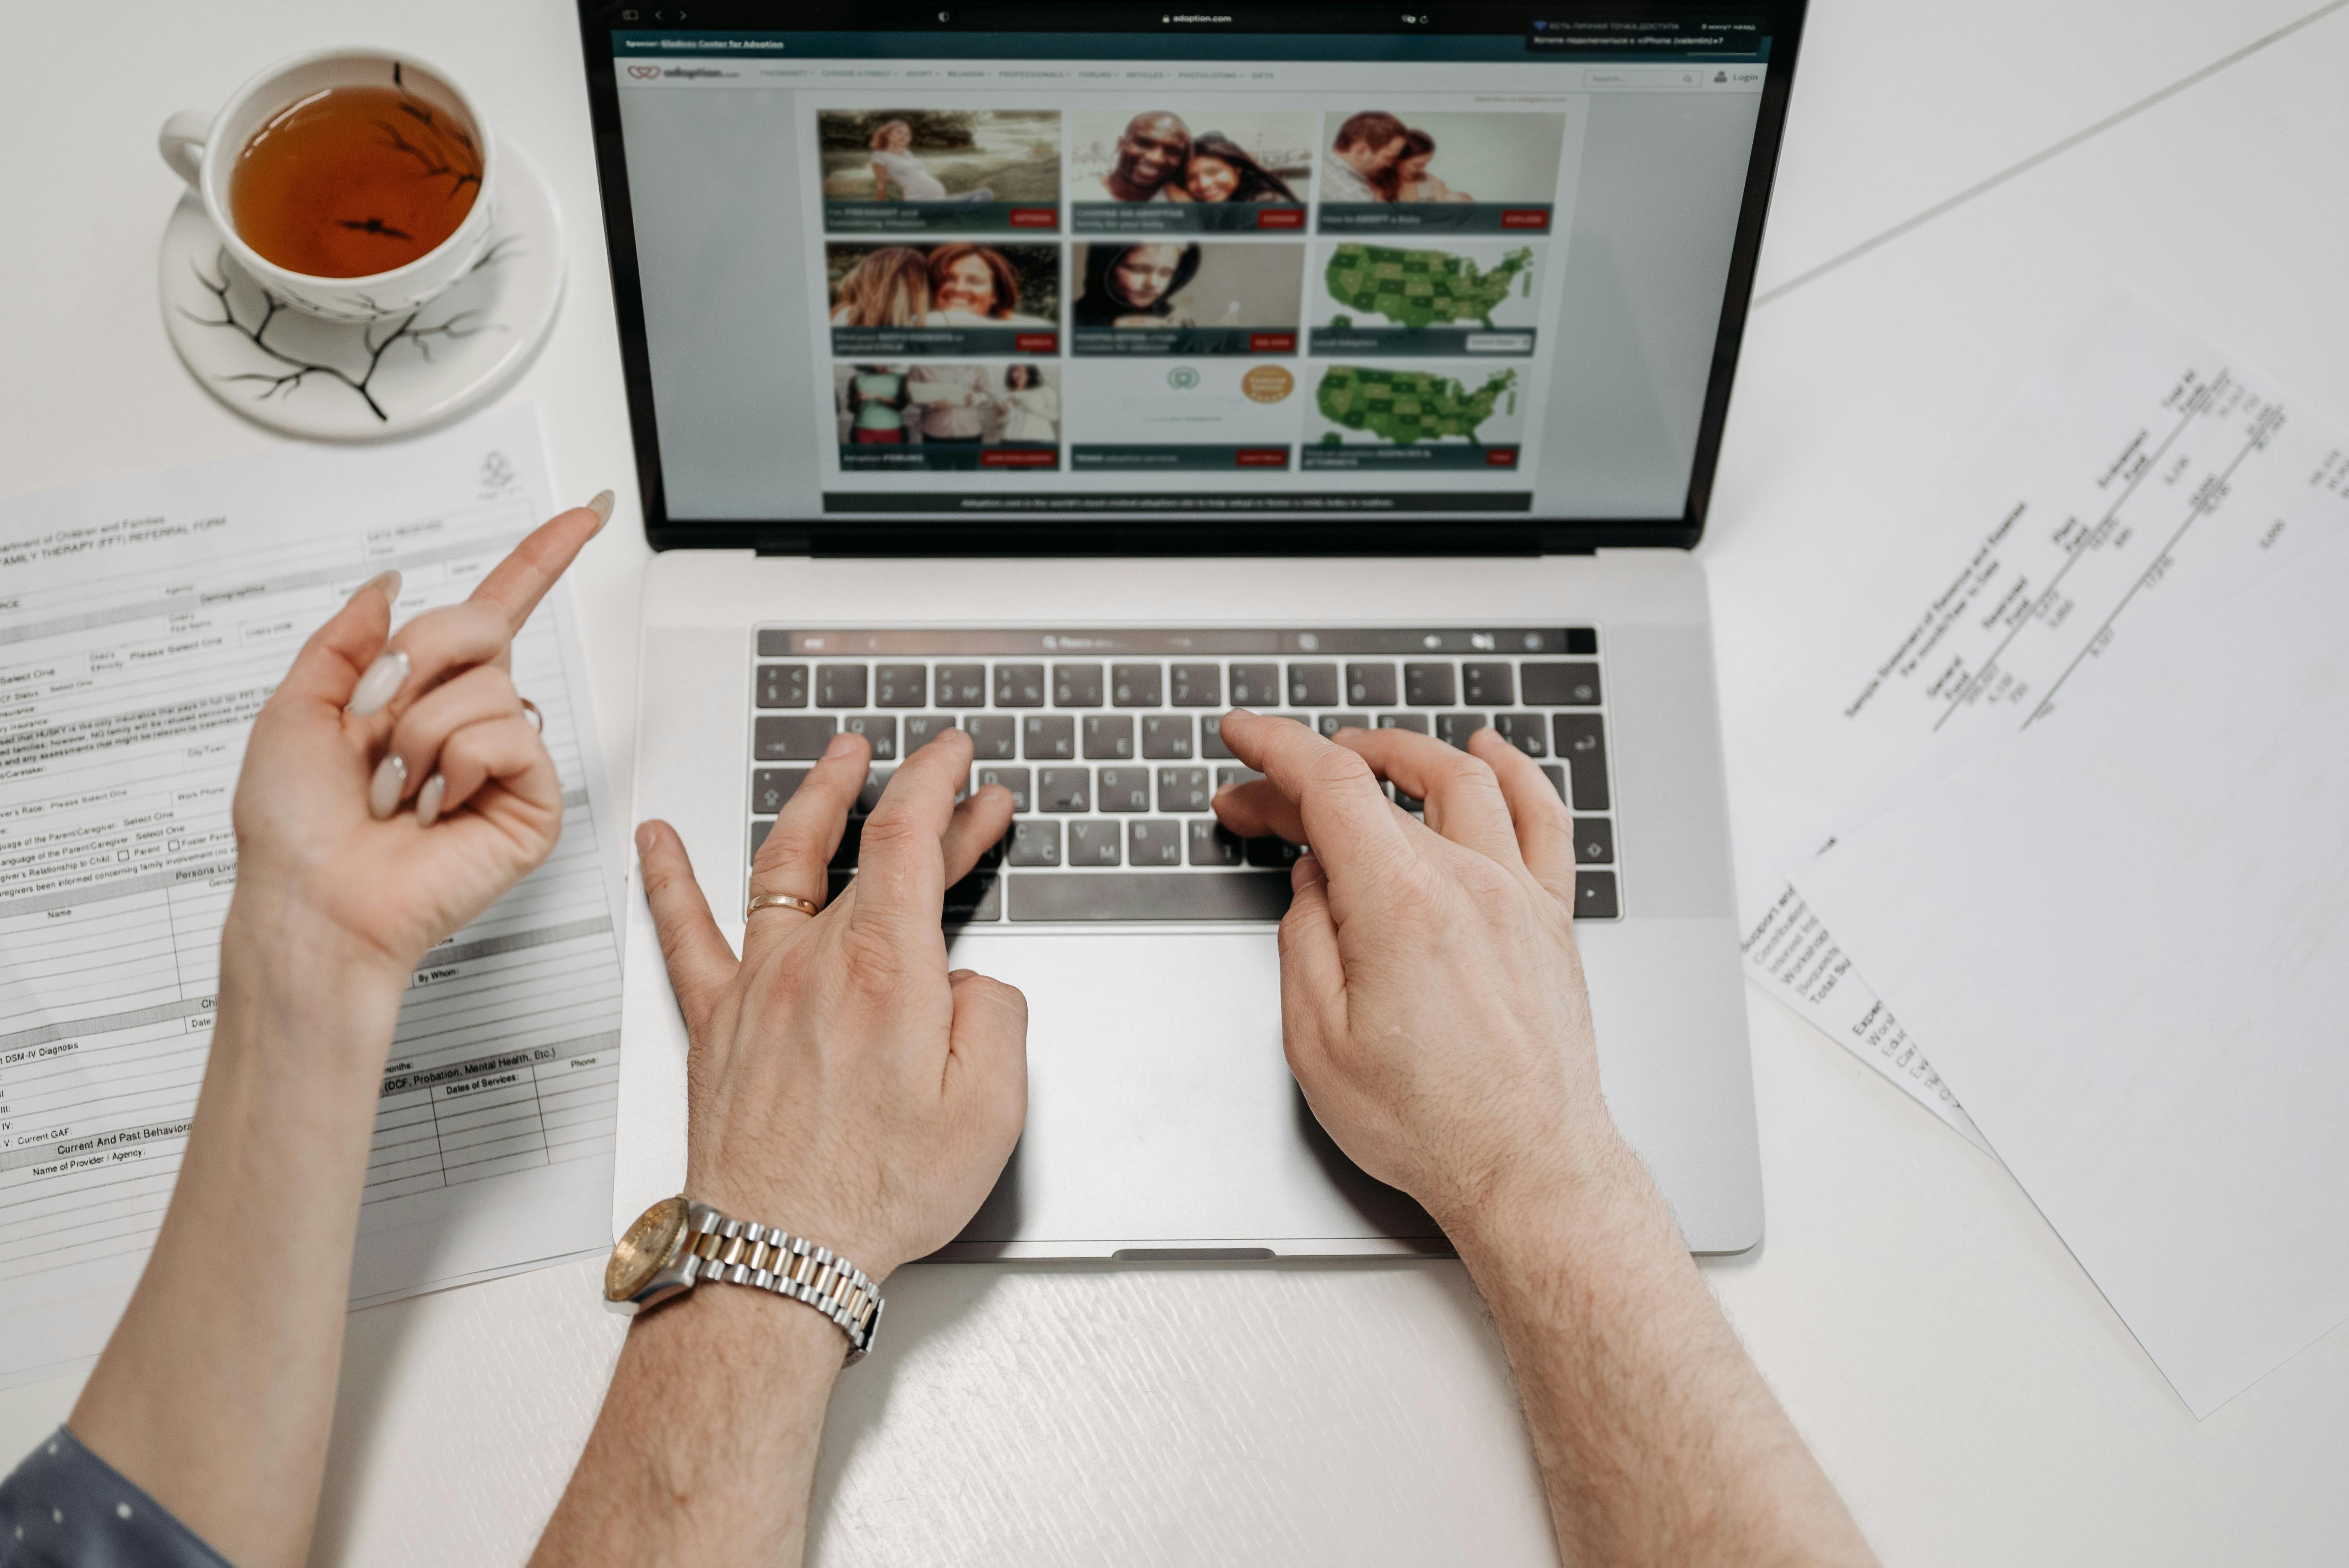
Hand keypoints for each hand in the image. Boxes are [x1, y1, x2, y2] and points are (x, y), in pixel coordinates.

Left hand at [227, 501, 604, 980]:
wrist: (312, 902)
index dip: (542, 558)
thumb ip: (346, 637)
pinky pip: (512, 737)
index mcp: (420, 692)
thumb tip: (388, 587)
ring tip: (398, 789)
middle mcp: (469, 719)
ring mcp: (503, 760)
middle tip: (375, 722)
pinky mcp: (531, 801)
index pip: (496, 609)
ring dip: (422, 735)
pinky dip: (458, 766)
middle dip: (417, 661)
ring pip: (490, 687)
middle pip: (481, 626)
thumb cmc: (293, 829)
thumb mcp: (293, 708)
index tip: (586, 516)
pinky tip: (434, 808)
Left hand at [635, 728, 1025, 1280]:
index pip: (912, 838)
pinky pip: (684, 933)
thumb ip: (996, 1018)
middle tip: (954, 785)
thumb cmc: (873, 1193)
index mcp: (888, 973)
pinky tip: (655, 841)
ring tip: (838, 761)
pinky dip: (667, 878)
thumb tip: (974, 982)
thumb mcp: (988, 1109)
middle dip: (922, 807)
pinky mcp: (717, 1021)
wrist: (778, 1253)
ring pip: (783, 863)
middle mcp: (817, 962)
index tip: (959, 760)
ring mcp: (759, 985)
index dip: (940, 784)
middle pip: (869, 852)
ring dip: (816, 800)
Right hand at [1210, 712, 1621, 1231]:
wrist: (1528, 1168)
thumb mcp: (1317, 1043)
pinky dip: (1515, 772)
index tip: (1244, 736)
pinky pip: (1543, 819)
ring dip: (1399, 751)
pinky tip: (1492, 753)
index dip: (1276, 747)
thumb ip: (1305, 944)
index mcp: (1401, 908)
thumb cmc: (1430, 1124)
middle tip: (1262, 800)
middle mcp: (1467, 885)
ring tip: (1359, 749)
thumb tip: (1311, 886)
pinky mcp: (1549, 920)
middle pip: (1378, 790)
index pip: (1329, 786)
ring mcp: (1517, 896)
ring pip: (1461, 782)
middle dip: (1305, 780)